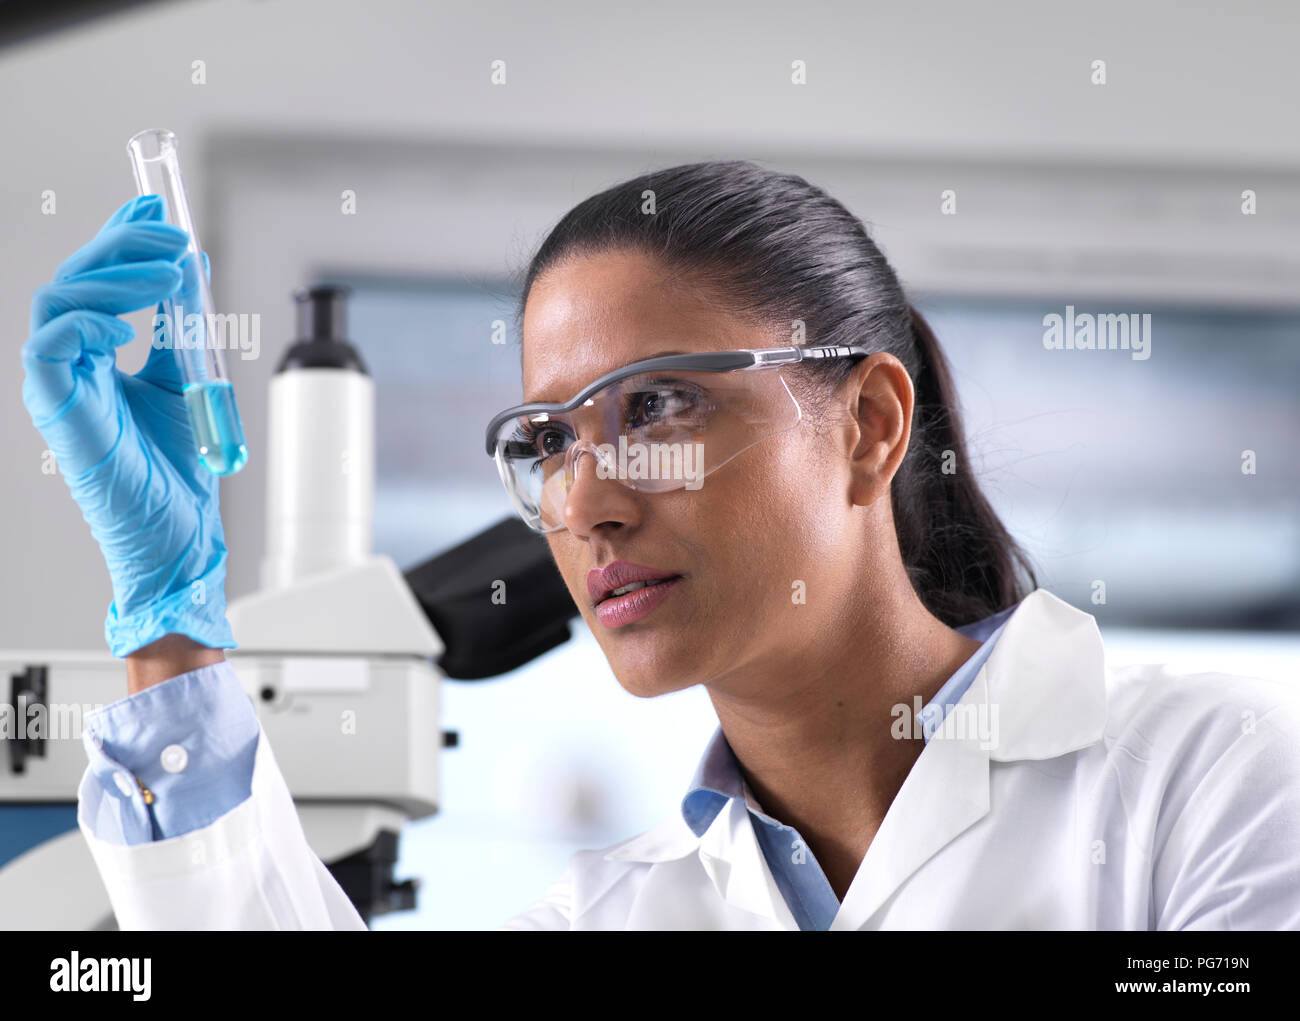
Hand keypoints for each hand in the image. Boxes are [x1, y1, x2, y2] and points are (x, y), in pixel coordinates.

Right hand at [21, 194, 236, 657]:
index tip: (156, 205)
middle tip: (174, 234)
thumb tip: (191, 265)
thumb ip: (180, 326)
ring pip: (58, 299)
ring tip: (168, 274)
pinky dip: (84, 321)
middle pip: (75, 278)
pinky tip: (127, 326)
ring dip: (116, 274)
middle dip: (123, 244)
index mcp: (95, 355)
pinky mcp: (59, 411)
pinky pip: (47, 346)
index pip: (97, 279)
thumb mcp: (186, 380)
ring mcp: (60, 387)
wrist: (181, 538)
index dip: (120, 236)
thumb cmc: (177, 473)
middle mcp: (70, 365)